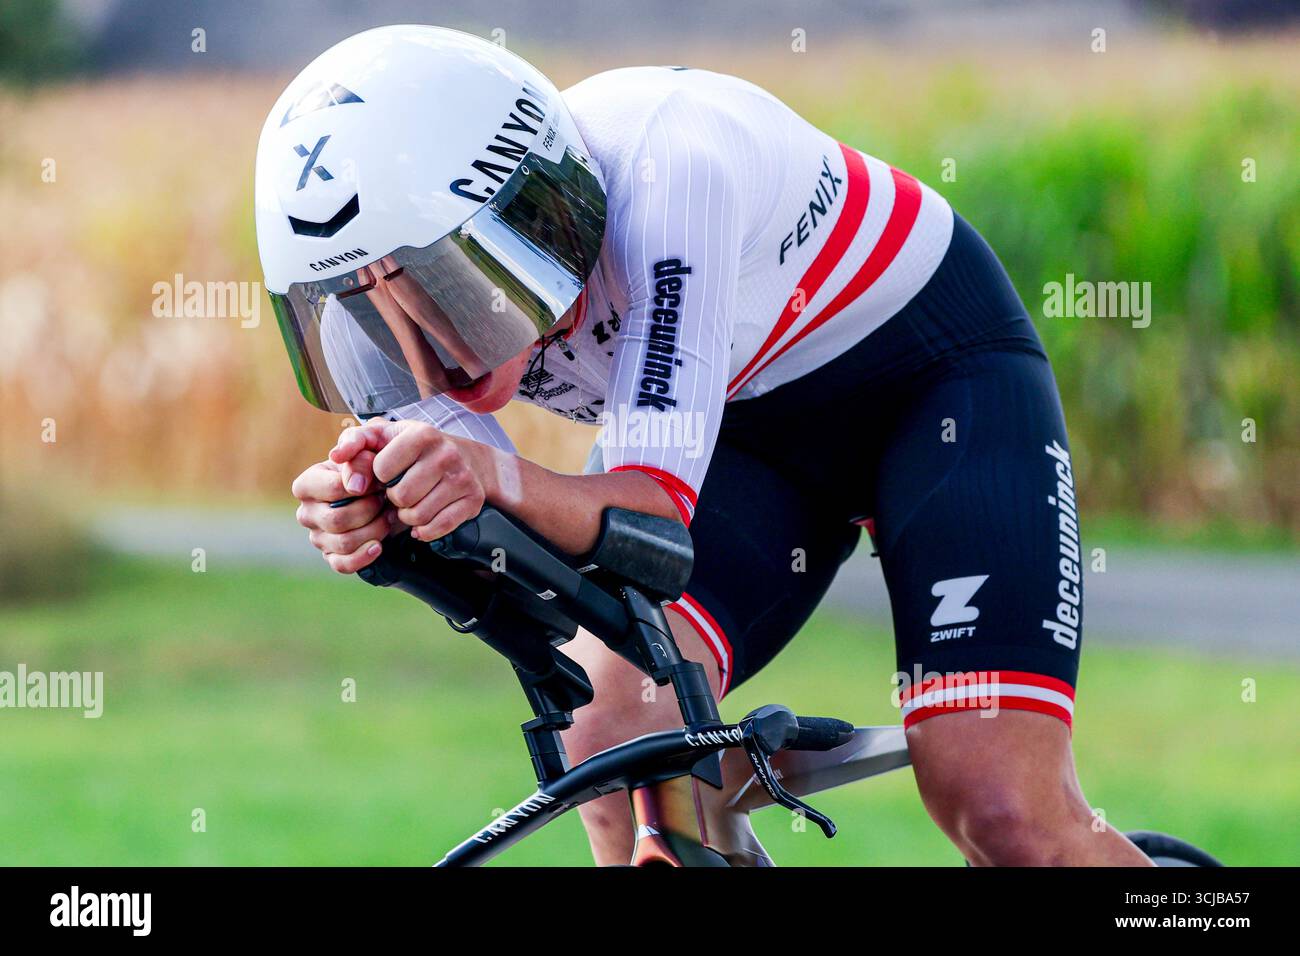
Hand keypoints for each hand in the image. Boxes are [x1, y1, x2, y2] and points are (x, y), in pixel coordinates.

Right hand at [291, 458, 394, 572]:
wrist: (392, 493)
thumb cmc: (375, 467)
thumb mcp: (370, 448)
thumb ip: (357, 451)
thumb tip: (353, 484)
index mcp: (308, 484)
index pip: (327, 489)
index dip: (357, 486)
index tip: (378, 481)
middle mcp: (307, 512)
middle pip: (335, 519)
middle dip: (368, 510)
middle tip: (385, 500)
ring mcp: (318, 536)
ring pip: (342, 542)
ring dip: (373, 531)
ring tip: (388, 517)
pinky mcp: (333, 557)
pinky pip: (343, 565)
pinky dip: (364, 556)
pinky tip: (379, 545)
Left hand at [332, 419, 490, 541]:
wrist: (466, 458)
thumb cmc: (412, 449)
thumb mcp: (382, 437)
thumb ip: (353, 442)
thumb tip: (336, 457)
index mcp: (422, 434)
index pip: (382, 469)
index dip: (378, 477)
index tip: (386, 473)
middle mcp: (447, 454)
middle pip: (402, 496)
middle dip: (394, 499)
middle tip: (399, 492)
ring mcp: (463, 478)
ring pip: (419, 515)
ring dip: (408, 516)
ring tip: (411, 503)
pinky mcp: (473, 500)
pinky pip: (438, 528)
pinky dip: (425, 529)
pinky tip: (423, 518)